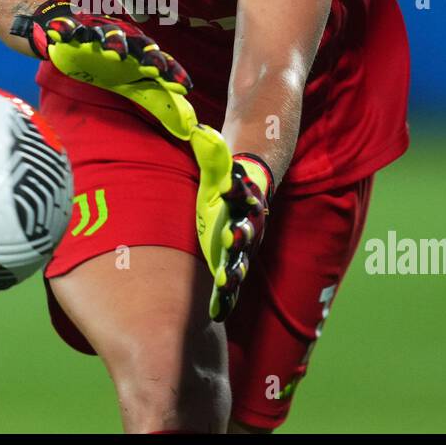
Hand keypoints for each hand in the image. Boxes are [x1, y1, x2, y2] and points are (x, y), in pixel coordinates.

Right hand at [12, 0, 196, 139]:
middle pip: (139, 46)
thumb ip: (155, 99)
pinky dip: (70, 31)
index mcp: (140, 54)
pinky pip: (74, 30)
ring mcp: (101, 34)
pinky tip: (69, 36)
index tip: (184, 87)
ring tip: (115, 53)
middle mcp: (125, 40)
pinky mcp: (77, 30)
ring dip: (114, 43)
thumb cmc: (110, 63)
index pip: (160, 61)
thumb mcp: (132, 83)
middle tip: (154, 68)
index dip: (172, 73)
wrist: (77, 37)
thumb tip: (184, 128)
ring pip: (109, 35)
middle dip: (147, 56)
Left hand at [190, 125, 270, 321]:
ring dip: (233, 274)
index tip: (227, 200)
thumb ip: (210, 150)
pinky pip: (230, 283)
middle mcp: (247, 225)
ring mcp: (242, 248)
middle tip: (230, 243)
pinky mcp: (231, 264)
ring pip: (241, 262)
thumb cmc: (225, 179)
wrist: (246, 198)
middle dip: (240, 239)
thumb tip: (198, 129)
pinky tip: (216, 315)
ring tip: (223, 287)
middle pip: (247, 232)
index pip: (243, 197)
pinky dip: (225, 298)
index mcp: (244, 199)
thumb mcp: (218, 163)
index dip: (237, 196)